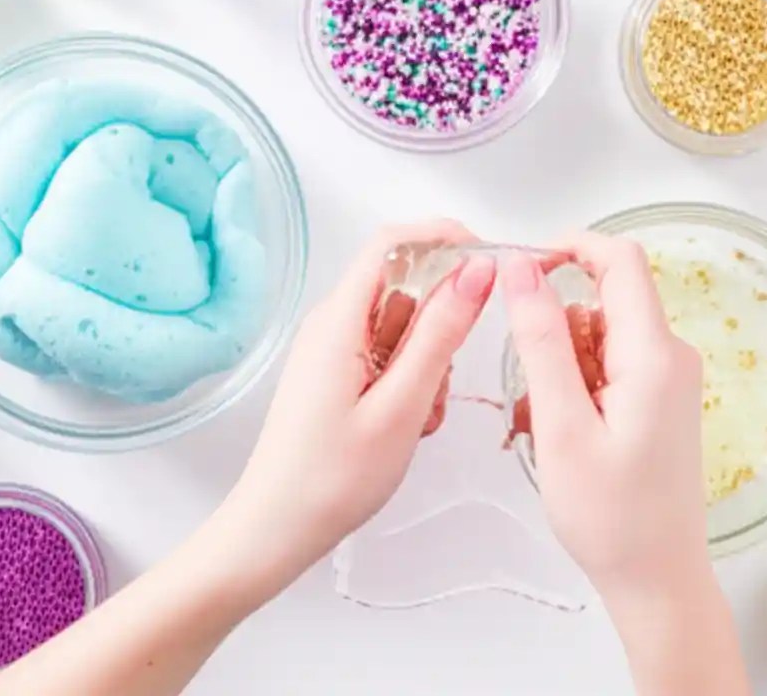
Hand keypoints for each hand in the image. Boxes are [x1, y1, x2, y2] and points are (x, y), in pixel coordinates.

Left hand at [223, 220, 496, 587]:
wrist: (277, 527)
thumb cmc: (331, 478)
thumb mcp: (402, 405)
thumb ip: (441, 333)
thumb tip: (477, 271)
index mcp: (339, 321)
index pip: (392, 243)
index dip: (444, 238)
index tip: (489, 261)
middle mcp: (333, 325)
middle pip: (405, 287)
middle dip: (441, 325)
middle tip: (440, 383)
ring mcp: (335, 351)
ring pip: (404, 327)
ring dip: (429, 364)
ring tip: (419, 419)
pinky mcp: (339, 376)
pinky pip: (391, 358)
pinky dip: (413, 385)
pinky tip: (407, 427)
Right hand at [501, 234, 707, 594]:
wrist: (656, 579)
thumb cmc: (610, 517)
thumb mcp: (561, 425)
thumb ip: (541, 340)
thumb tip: (521, 269)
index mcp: (653, 355)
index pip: (619, 259)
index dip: (567, 248)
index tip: (520, 271)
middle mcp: (669, 358)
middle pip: (602, 301)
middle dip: (553, 331)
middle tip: (530, 392)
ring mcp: (666, 381)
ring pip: (597, 337)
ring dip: (557, 368)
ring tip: (542, 427)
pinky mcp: (657, 403)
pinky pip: (605, 369)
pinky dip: (573, 390)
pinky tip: (560, 436)